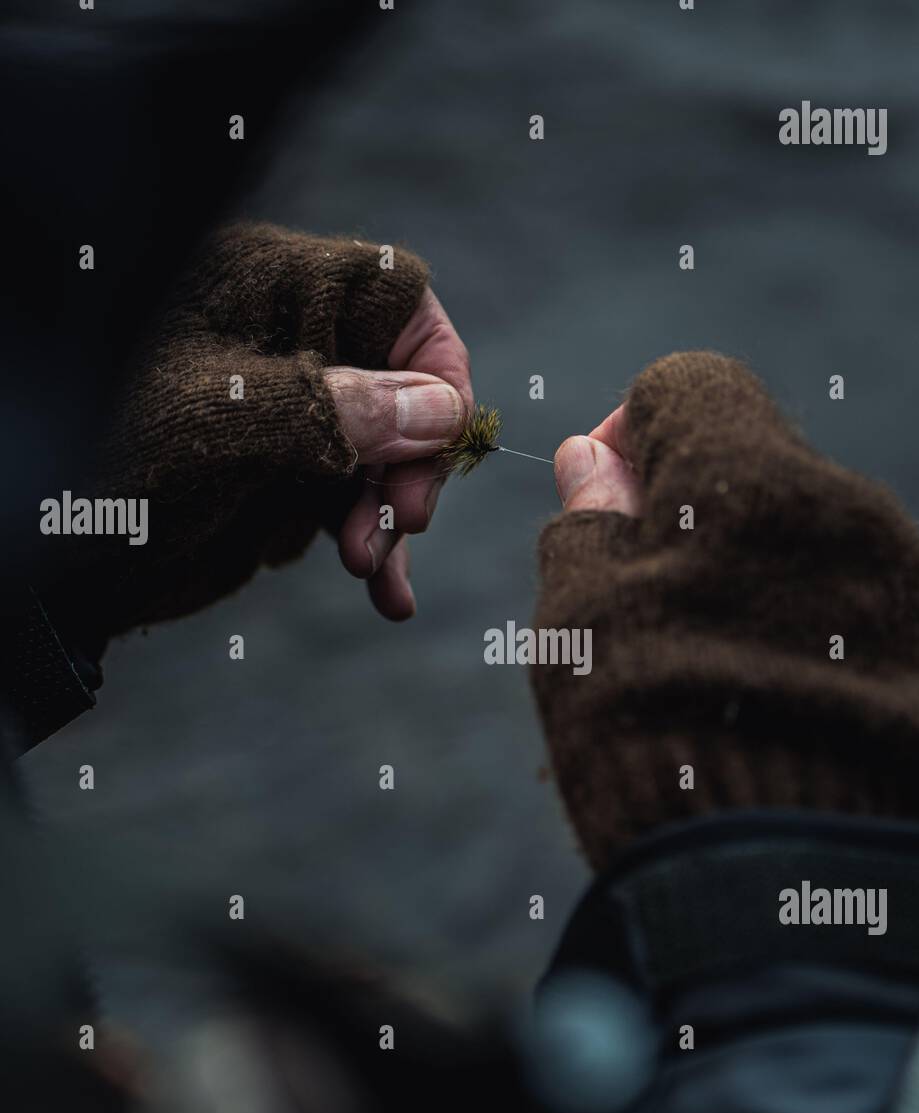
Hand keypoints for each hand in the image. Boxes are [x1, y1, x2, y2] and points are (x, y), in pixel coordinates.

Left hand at [85, 223, 469, 637]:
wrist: (56, 565)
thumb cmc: (112, 467)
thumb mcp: (226, 429)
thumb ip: (336, 412)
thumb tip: (441, 409)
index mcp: (271, 290)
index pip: (397, 301)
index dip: (435, 368)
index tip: (434, 445)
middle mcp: (291, 343)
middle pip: (405, 386)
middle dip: (409, 463)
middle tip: (400, 526)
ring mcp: (292, 414)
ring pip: (388, 455)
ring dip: (391, 519)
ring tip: (368, 573)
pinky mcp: (288, 477)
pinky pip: (356, 503)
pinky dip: (375, 548)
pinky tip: (386, 596)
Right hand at [531, 352, 918, 869]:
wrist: (769, 878)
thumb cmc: (647, 731)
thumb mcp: (581, 617)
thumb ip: (589, 520)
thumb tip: (594, 457)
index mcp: (749, 473)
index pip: (692, 386)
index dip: (633, 428)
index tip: (603, 496)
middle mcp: (845, 508)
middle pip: (752, 466)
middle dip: (688, 510)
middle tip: (637, 600)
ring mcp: (898, 584)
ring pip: (802, 539)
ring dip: (743, 571)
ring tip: (697, 666)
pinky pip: (845, 607)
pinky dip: (795, 627)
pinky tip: (756, 699)